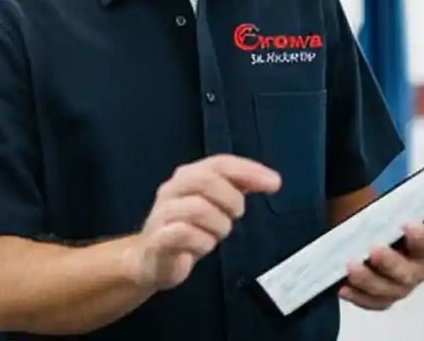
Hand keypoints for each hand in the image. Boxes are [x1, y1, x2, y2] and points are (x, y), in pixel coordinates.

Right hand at [130, 155, 280, 291]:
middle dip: (230, 199)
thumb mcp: (213, 206)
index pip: (219, 163)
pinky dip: (202, 242)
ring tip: (217, 235)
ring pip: (197, 208)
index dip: (248, 170)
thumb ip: (236, 189)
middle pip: (205, 180)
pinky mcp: (158, 239)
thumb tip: (270, 180)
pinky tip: (203, 246)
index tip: (274, 183)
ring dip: (218, 225)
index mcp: (187, 177)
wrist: (149, 260)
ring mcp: (162, 214)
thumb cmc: (186, 230)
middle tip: (236, 216)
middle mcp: (172, 190)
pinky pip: (184, 234)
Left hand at [340, 222, 423, 310]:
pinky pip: (371, 303)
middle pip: (408, 274)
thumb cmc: (380, 223)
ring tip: (351, 267)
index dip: (422, 237)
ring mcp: (399, 287)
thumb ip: (386, 214)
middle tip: (374, 251)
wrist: (363, 236)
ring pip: (389, 291)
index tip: (407, 224)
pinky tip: (343, 288)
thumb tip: (373, 210)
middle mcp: (416, 271)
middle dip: (391, 263)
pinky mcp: (381, 298)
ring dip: (369, 280)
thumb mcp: (385, 214)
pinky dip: (357, 296)